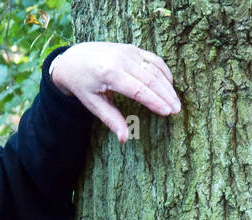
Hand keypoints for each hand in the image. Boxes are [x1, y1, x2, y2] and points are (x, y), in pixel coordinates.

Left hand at [50, 42, 180, 142]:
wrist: (74, 59)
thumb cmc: (83, 84)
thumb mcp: (92, 104)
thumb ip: (111, 119)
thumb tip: (124, 138)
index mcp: (110, 73)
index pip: (139, 89)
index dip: (155, 102)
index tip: (167, 113)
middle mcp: (121, 59)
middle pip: (151, 78)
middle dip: (166, 95)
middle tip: (177, 111)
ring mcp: (128, 51)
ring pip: (154, 68)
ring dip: (168, 85)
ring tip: (176, 102)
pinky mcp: (132, 49)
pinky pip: (153, 59)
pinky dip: (164, 71)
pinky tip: (170, 85)